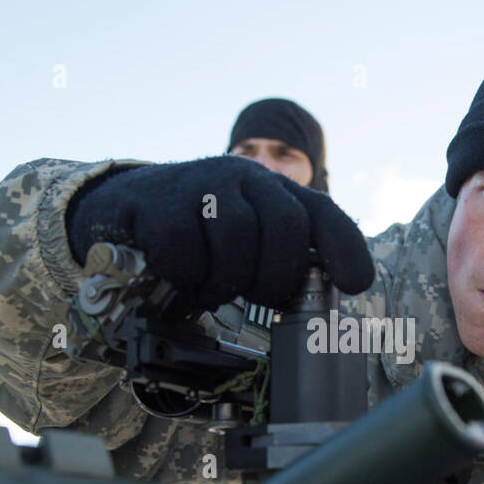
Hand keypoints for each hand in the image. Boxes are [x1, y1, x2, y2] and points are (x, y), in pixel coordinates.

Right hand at [66, 157, 373, 309]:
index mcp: (276, 191)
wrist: (130, 203)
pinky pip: (184, 246)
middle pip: (284, 225)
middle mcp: (246, 178)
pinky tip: (181, 277)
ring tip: (213, 289)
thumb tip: (321, 306)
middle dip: (274, 275)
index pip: (324, 214)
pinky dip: (186, 274)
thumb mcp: (247, 238)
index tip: (353, 285)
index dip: (346, 249)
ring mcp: (203, 183)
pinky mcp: (160, 200)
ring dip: (225, 279)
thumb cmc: (202, 231)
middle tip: (255, 295)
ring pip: (235, 234)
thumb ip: (281, 259)